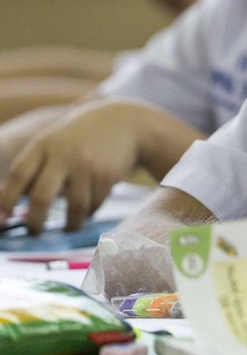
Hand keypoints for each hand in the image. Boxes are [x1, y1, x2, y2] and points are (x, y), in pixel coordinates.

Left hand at [0, 100, 143, 232]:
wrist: (126, 121)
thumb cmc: (82, 136)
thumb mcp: (56, 141)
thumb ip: (37, 166)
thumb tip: (13, 204)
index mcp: (45, 144)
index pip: (18, 175)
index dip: (6, 200)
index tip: (3, 219)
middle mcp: (64, 154)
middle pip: (41, 197)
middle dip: (35, 222)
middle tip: (35, 232)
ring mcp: (87, 165)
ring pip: (74, 207)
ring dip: (70, 224)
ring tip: (69, 227)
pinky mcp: (107, 175)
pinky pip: (95, 203)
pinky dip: (91, 212)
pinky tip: (90, 208)